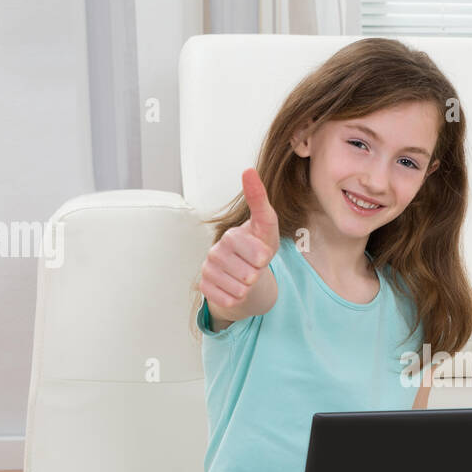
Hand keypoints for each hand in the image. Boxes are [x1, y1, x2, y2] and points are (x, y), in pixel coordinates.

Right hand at [200, 168, 280, 318]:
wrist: (246, 273)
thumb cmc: (259, 247)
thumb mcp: (266, 226)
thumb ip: (259, 200)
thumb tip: (248, 170)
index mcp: (231, 236)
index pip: (258, 256)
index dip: (264, 259)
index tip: (263, 255)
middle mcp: (215, 252)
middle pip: (249, 276)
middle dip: (257, 275)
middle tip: (253, 267)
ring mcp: (208, 270)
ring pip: (240, 291)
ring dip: (248, 288)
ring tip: (245, 276)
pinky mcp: (205, 288)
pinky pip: (228, 301)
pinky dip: (237, 299)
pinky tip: (235, 288)